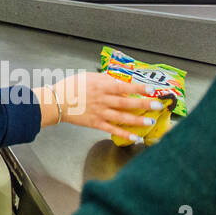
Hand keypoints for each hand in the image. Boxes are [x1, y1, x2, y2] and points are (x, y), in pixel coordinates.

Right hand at [37, 72, 166, 143]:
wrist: (56, 102)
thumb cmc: (71, 87)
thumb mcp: (88, 77)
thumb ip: (104, 79)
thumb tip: (120, 81)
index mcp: (101, 86)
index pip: (123, 86)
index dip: (138, 87)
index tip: (151, 89)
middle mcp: (103, 100)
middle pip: (126, 102)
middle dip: (144, 104)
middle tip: (158, 105)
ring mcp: (100, 113)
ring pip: (122, 117)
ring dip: (138, 120)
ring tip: (150, 121)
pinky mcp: (96, 123)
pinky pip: (113, 129)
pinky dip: (124, 134)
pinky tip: (135, 137)